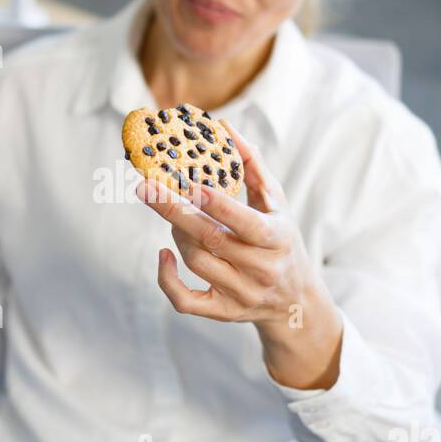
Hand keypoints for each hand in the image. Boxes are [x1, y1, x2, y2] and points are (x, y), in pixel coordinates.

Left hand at [133, 119, 343, 388]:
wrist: (295, 301)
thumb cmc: (281, 240)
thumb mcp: (277, 203)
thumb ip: (252, 166)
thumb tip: (225, 129)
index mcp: (277, 239)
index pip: (246, 223)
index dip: (219, 205)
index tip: (192, 185)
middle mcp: (261, 269)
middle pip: (210, 239)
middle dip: (174, 211)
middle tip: (145, 187)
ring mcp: (241, 294)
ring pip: (196, 261)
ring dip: (177, 233)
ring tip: (173, 214)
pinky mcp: (222, 312)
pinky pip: (185, 301)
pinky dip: (167, 279)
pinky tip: (163, 254)